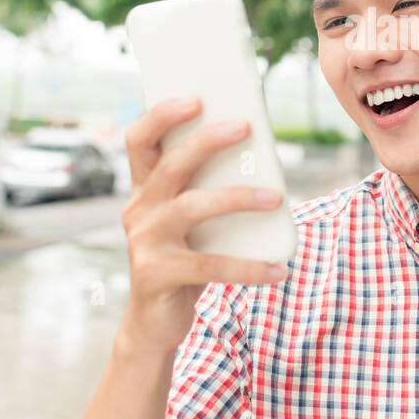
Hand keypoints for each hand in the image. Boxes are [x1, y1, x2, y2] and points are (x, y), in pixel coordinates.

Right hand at [117, 96, 288, 355]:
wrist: (155, 321)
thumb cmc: (184, 256)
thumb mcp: (192, 219)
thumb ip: (209, 188)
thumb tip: (262, 157)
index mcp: (145, 189)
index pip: (140, 140)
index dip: (161, 115)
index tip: (196, 97)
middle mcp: (139, 210)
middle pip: (170, 165)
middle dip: (207, 141)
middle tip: (245, 126)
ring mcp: (144, 244)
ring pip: (191, 208)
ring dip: (237, 198)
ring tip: (276, 197)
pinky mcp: (157, 276)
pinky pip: (209, 266)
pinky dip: (249, 267)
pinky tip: (279, 267)